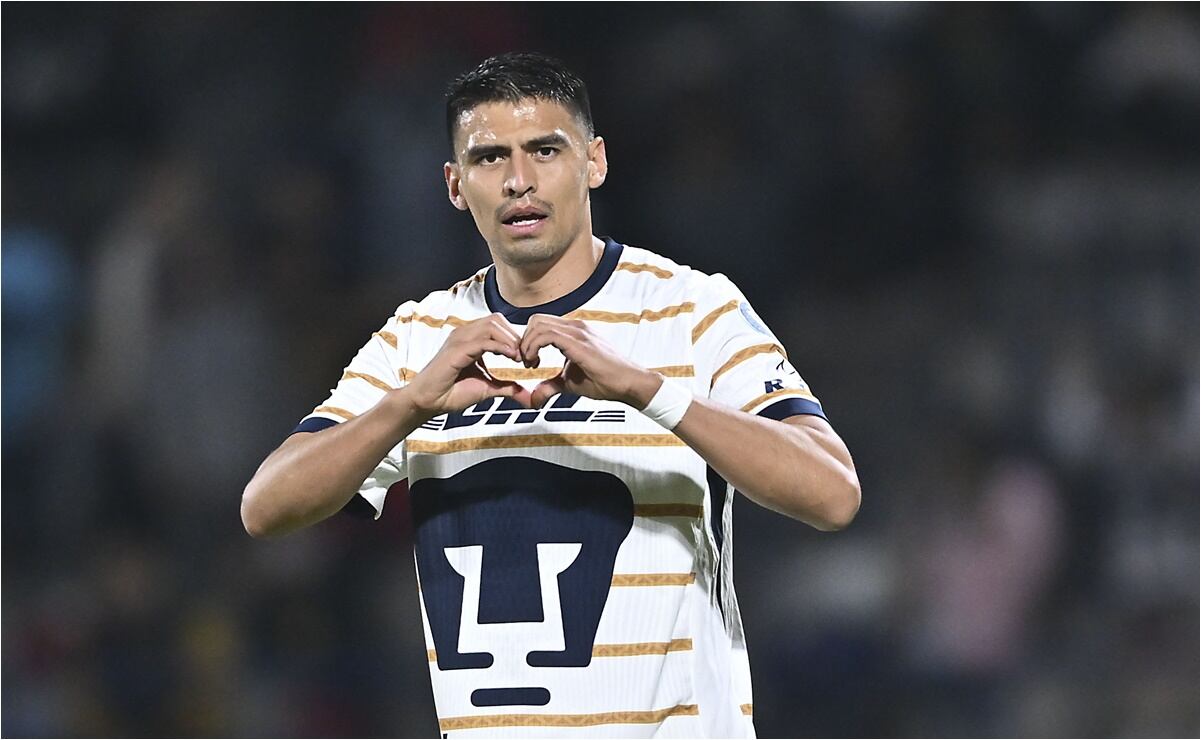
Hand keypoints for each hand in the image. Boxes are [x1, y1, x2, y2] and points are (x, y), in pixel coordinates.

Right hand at [404, 313, 532, 416]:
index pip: (498, 325)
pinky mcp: (456, 350)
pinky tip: (512, 358)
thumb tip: (528, 396)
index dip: (516, 338)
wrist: (427, 403)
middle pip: (497, 320)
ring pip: (492, 325)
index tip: (527, 358)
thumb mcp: (487, 388)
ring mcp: (459, 339)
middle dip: (515, 336)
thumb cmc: (451, 393)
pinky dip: (502, 346)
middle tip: (526, 357)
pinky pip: (484, 340)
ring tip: (519, 358)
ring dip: (510, 340)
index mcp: (471, 338)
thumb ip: (507, 388)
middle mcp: (464, 334)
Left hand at [519, 314, 662, 408]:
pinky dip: (533, 347)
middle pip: (536, 320)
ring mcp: (578, 332)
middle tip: (526, 362)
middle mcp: (575, 327)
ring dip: (527, 344)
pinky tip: (536, 364)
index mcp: (573, 332)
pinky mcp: (579, 342)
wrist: (629, 383)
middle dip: (524, 341)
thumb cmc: (606, 380)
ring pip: (538, 324)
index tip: (529, 362)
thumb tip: (534, 397)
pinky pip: (547, 335)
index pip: (541, 324)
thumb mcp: (570, 383)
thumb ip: (551, 386)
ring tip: (530, 364)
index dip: (528, 341)